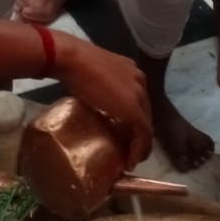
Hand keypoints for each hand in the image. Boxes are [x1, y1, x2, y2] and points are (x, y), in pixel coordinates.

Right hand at [54, 37, 152, 168]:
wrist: (73, 60)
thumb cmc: (76, 64)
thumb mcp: (95, 75)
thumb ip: (101, 86)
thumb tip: (92, 99)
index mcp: (131, 71)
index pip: (138, 99)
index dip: (134, 118)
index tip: (126, 133)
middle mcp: (140, 81)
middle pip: (145, 113)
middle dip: (139, 133)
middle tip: (129, 149)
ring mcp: (139, 95)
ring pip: (146, 125)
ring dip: (141, 144)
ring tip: (131, 158)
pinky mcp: (134, 110)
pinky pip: (143, 134)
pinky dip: (138, 150)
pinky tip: (130, 160)